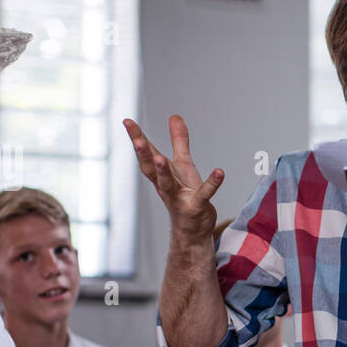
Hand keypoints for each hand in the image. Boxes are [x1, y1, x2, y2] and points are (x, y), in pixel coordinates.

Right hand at [123, 115, 223, 243]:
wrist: (192, 230)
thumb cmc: (185, 194)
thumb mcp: (182, 165)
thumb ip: (179, 141)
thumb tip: (174, 115)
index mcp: (160, 175)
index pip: (146, 155)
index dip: (136, 138)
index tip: (127, 121)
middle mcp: (165, 187)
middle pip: (151, 170)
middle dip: (144, 155)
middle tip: (138, 141)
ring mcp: (179, 198)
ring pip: (168, 185)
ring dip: (164, 172)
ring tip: (160, 158)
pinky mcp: (196, 207)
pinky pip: (204, 194)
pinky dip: (212, 184)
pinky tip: (220, 171)